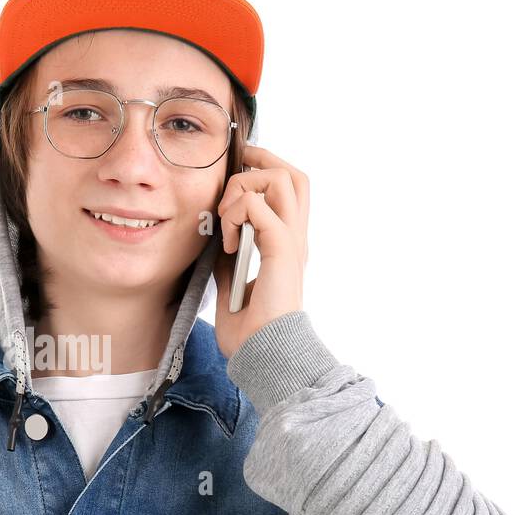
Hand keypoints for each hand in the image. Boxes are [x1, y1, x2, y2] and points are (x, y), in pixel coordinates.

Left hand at [211, 145, 308, 359]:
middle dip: (261, 160)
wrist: (263, 354)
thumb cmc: (250, 331)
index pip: (289, 190)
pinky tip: (227, 242)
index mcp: (288, 245)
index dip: (264, 171)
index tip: (235, 176)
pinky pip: (259, 207)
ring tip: (226, 219)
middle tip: (234, 167)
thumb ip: (230, 257)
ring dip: (244, 189)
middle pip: (294, 175)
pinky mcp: (282, 250)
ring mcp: (292, 242)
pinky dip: (236, 215)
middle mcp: (296, 238)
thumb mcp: (232, 284)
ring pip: (281, 179)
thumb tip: (219, 236)